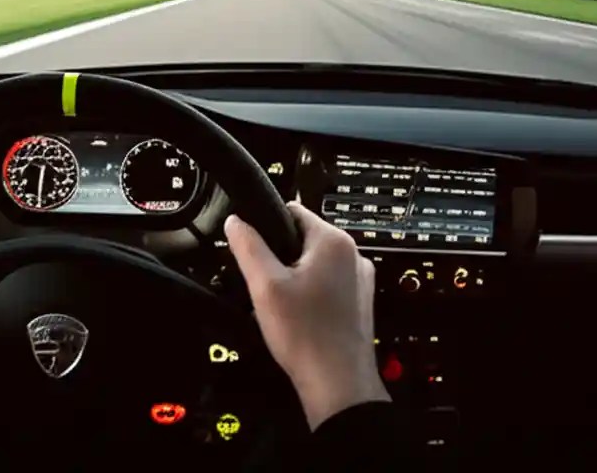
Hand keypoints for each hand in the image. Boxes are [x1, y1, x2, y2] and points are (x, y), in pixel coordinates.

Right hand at [224, 201, 388, 430]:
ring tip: (280, 305)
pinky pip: (327, 284)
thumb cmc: (303, 332)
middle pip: (303, 238)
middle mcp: (354, 254)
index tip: (252, 253)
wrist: (338, 384)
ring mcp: (360, 279)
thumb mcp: (264, 286)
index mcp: (334, 240)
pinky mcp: (360, 302)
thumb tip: (236, 220)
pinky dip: (310, 294)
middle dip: (279, 256)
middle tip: (264, 286)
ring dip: (294, 277)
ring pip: (314, 264)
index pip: (292, 211)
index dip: (266, 227)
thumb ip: (248, 246)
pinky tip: (299, 318)